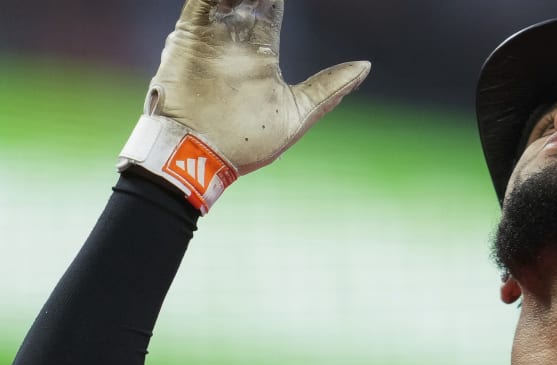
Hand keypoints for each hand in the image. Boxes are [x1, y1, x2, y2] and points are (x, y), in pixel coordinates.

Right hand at [118, 0, 370, 211]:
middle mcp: (234, 39)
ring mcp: (211, 35)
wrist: (197, 156)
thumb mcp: (296, 114)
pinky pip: (202, 0)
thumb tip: (366, 66)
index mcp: (260, 52)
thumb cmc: (246, 143)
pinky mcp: (189, 35)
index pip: (271, 8)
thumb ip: (329, 88)